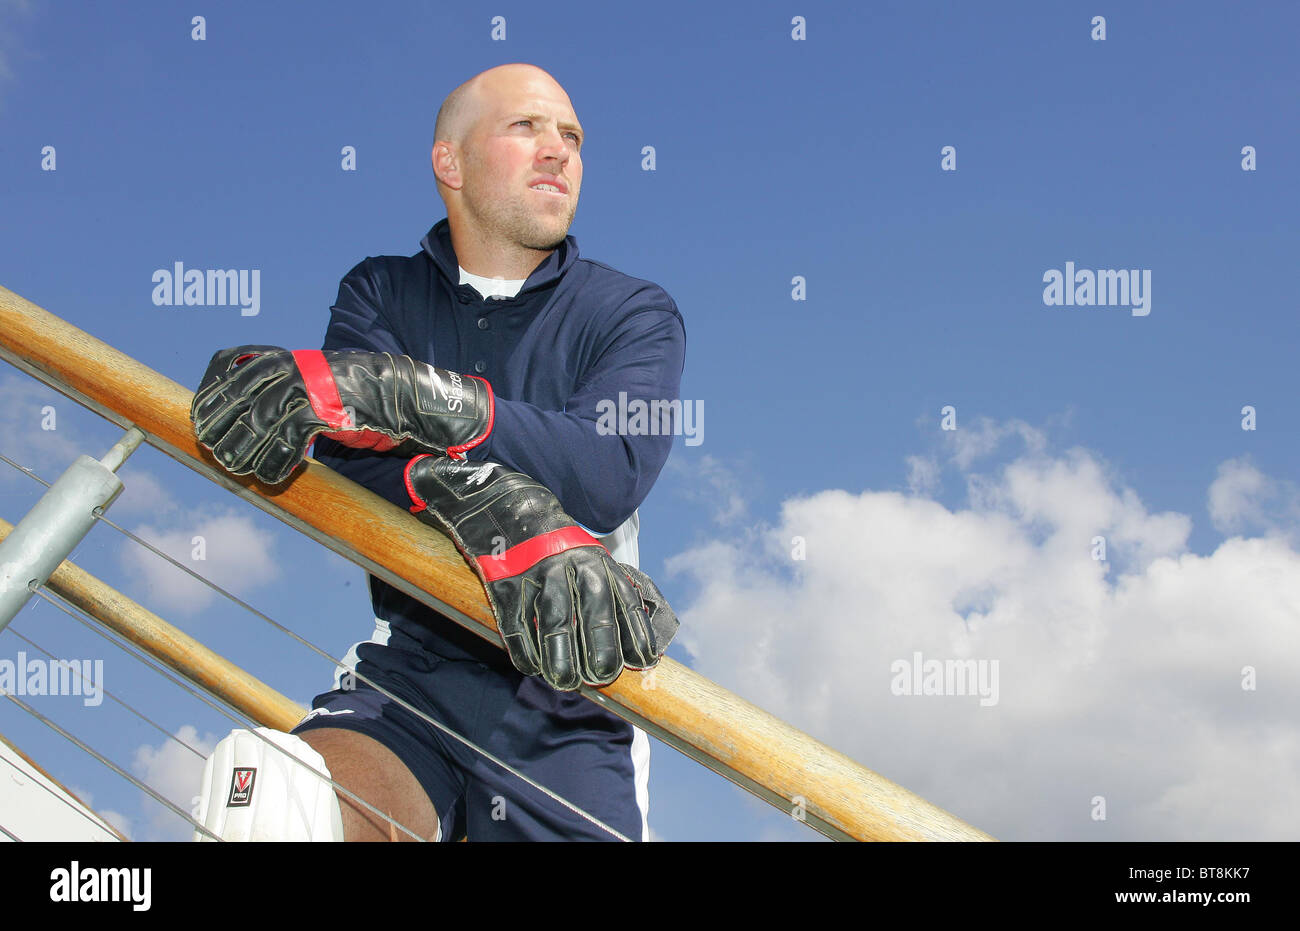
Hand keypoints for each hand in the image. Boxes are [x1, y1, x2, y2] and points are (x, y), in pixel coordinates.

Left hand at [190, 345, 492, 483]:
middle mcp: (292, 366)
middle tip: (211, 448)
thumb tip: (252, 416)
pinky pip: (290, 438)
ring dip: (243, 448)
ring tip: (235, 467)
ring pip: (259, 419)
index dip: (211, 390)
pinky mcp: (326, 409)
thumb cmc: (359, 395)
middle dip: (219, 424)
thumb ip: (285, 392)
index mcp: (286, 358)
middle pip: (237, 393)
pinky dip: (276, 460)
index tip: (199, 414)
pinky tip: (270, 475)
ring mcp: (309, 386)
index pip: (231, 363)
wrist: (406, 395)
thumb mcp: (316, 384)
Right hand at [403, 454, 677, 689]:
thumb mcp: (591, 559)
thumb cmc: (558, 547)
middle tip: (602, 675)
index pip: (624, 599)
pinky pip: (516, 621)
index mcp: (597, 562)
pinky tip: (531, 667)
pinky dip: (523, 648)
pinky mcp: (505, 583)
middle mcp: (572, 565)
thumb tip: (641, 645)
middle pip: (592, 609)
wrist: (506, 509)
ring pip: (553, 619)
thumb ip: (614, 595)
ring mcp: (536, 573)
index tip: (645, 661)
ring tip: (565, 681)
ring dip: (561, 655)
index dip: (635, 631)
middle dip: (600, 645)